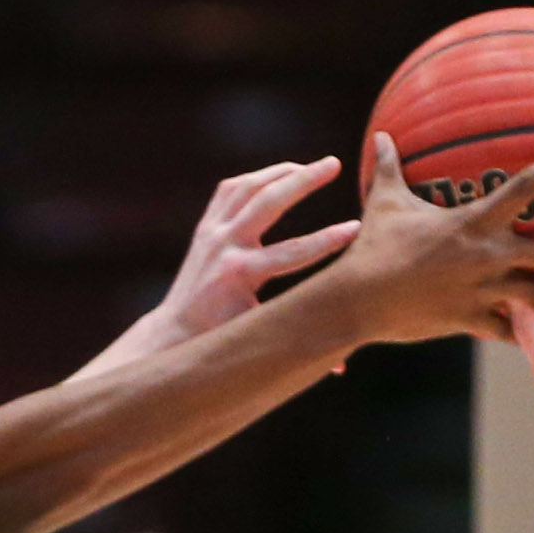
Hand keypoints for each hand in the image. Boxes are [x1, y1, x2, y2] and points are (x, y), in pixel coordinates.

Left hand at [147, 158, 361, 340]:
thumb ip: (298, 339)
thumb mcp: (258, 335)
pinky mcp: (205, 227)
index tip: (358, 228)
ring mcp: (211, 233)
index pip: (292, 252)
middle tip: (337, 163)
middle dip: (304, 180)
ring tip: (315, 166)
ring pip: (247, 187)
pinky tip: (280, 175)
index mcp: (240, 274)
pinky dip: (257, 178)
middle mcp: (224, 246)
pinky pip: (230, 191)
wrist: (175, 330)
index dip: (327, 240)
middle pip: (267, 202)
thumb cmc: (223, 337)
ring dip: (282, 171)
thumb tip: (341, 369)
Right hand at [335, 134, 533, 343]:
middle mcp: (488, 255)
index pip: (525, 186)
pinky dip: (533, 333)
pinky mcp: (470, 320)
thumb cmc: (372, 249)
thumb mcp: (384, 203)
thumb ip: (389, 169)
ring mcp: (482, 291)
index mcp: (473, 222)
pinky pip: (510, 330)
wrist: (356, 301)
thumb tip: (380, 137)